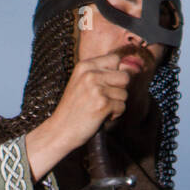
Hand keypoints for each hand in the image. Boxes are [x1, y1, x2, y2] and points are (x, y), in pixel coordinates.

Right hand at [25, 50, 132, 180]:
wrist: (60, 130)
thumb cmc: (74, 108)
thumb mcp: (81, 82)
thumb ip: (99, 73)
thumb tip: (128, 70)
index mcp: (85, 65)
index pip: (115, 59)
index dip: (116, 74)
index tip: (108, 85)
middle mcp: (90, 74)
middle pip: (124, 77)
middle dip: (120, 90)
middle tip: (105, 99)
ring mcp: (96, 88)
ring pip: (124, 94)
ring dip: (117, 104)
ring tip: (100, 109)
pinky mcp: (103, 104)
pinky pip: (122, 107)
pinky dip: (115, 115)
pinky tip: (101, 116)